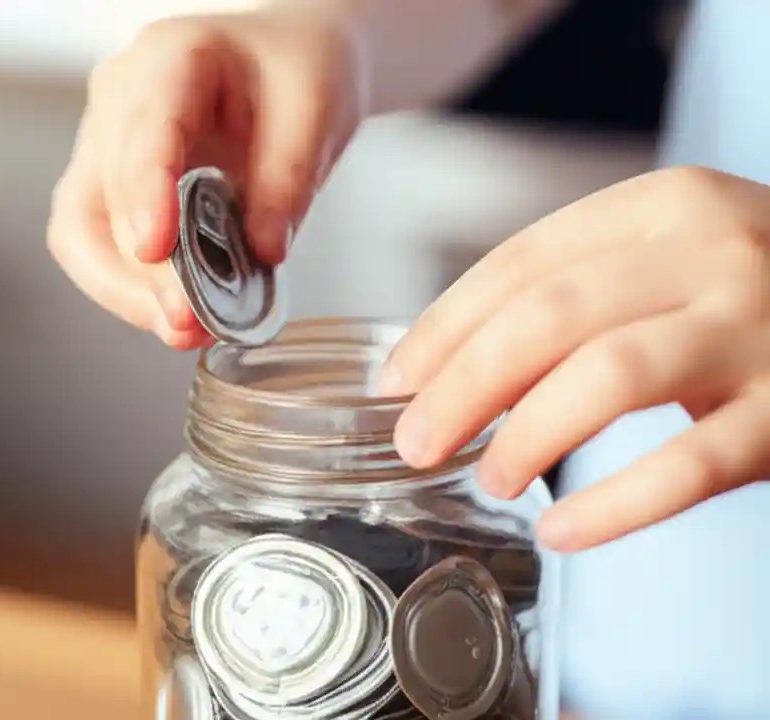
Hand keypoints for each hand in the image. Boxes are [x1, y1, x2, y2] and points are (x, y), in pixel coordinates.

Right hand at [47, 0, 366, 347]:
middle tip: (188, 319)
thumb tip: (263, 252)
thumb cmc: (295, 68)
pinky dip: (130, 289)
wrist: (285, 61)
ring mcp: (103, 141)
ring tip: (182, 329)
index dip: (144, 191)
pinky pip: (95, 244)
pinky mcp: (106, 183)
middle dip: (140, 270)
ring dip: (124, 291)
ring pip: (79, 230)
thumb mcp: (317, 111)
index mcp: (171, 58)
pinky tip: (173, 314)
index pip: (144, 129)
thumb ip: (290, 180)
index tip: (155, 249)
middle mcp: (120, 97)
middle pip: (102, 193)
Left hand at [381, 166, 769, 550]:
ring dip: (528, 433)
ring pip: (608, 376)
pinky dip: (615, 503)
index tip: (397, 380)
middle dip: (462, 386)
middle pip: (548, 317)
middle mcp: (714, 249)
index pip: (520, 264)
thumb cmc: (760, 295)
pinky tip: (564, 529)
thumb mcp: (677, 256)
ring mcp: (760, 328)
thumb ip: (580, 288)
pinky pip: (691, 464)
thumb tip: (447, 364)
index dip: (444, 328)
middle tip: (416, 440)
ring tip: (491, 476)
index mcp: (665, 205)